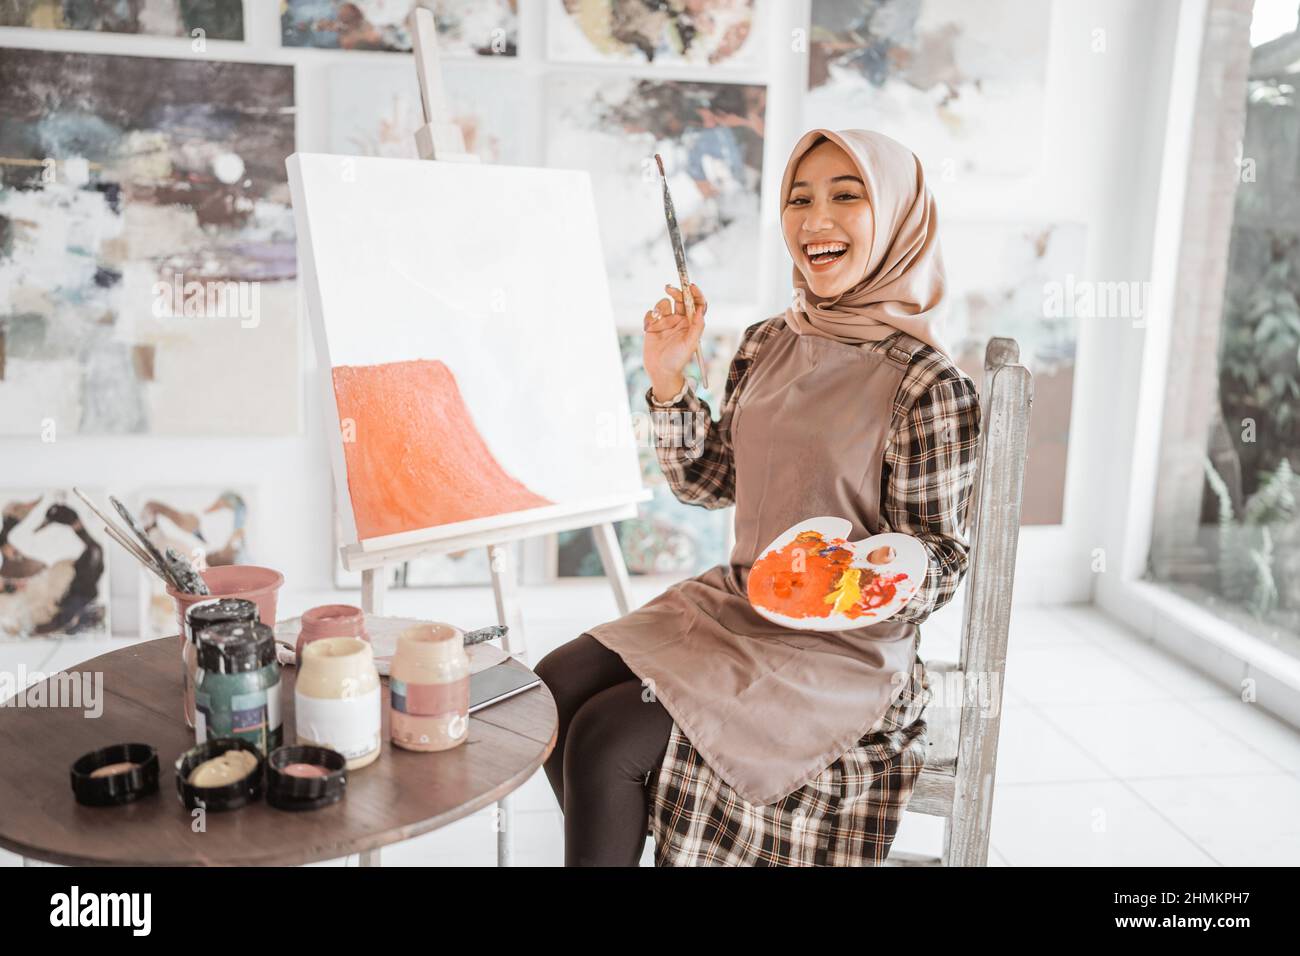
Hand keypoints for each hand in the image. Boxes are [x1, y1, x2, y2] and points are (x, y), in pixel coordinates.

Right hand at [643, 281, 706, 400]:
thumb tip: (700, 309)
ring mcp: (666, 322)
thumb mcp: (691, 344)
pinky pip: (650, 313)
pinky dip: (649, 317)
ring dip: (660, 307)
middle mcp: (680, 320)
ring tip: (658, 318)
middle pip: (680, 299)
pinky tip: (649, 327)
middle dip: (676, 291)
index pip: (696, 303)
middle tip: (669, 288)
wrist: (660, 371)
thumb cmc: (678, 359)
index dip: (695, 293)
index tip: (691, 286)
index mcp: (691, 323)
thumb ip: (697, 326)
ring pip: (663, 304)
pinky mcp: (653, 325)